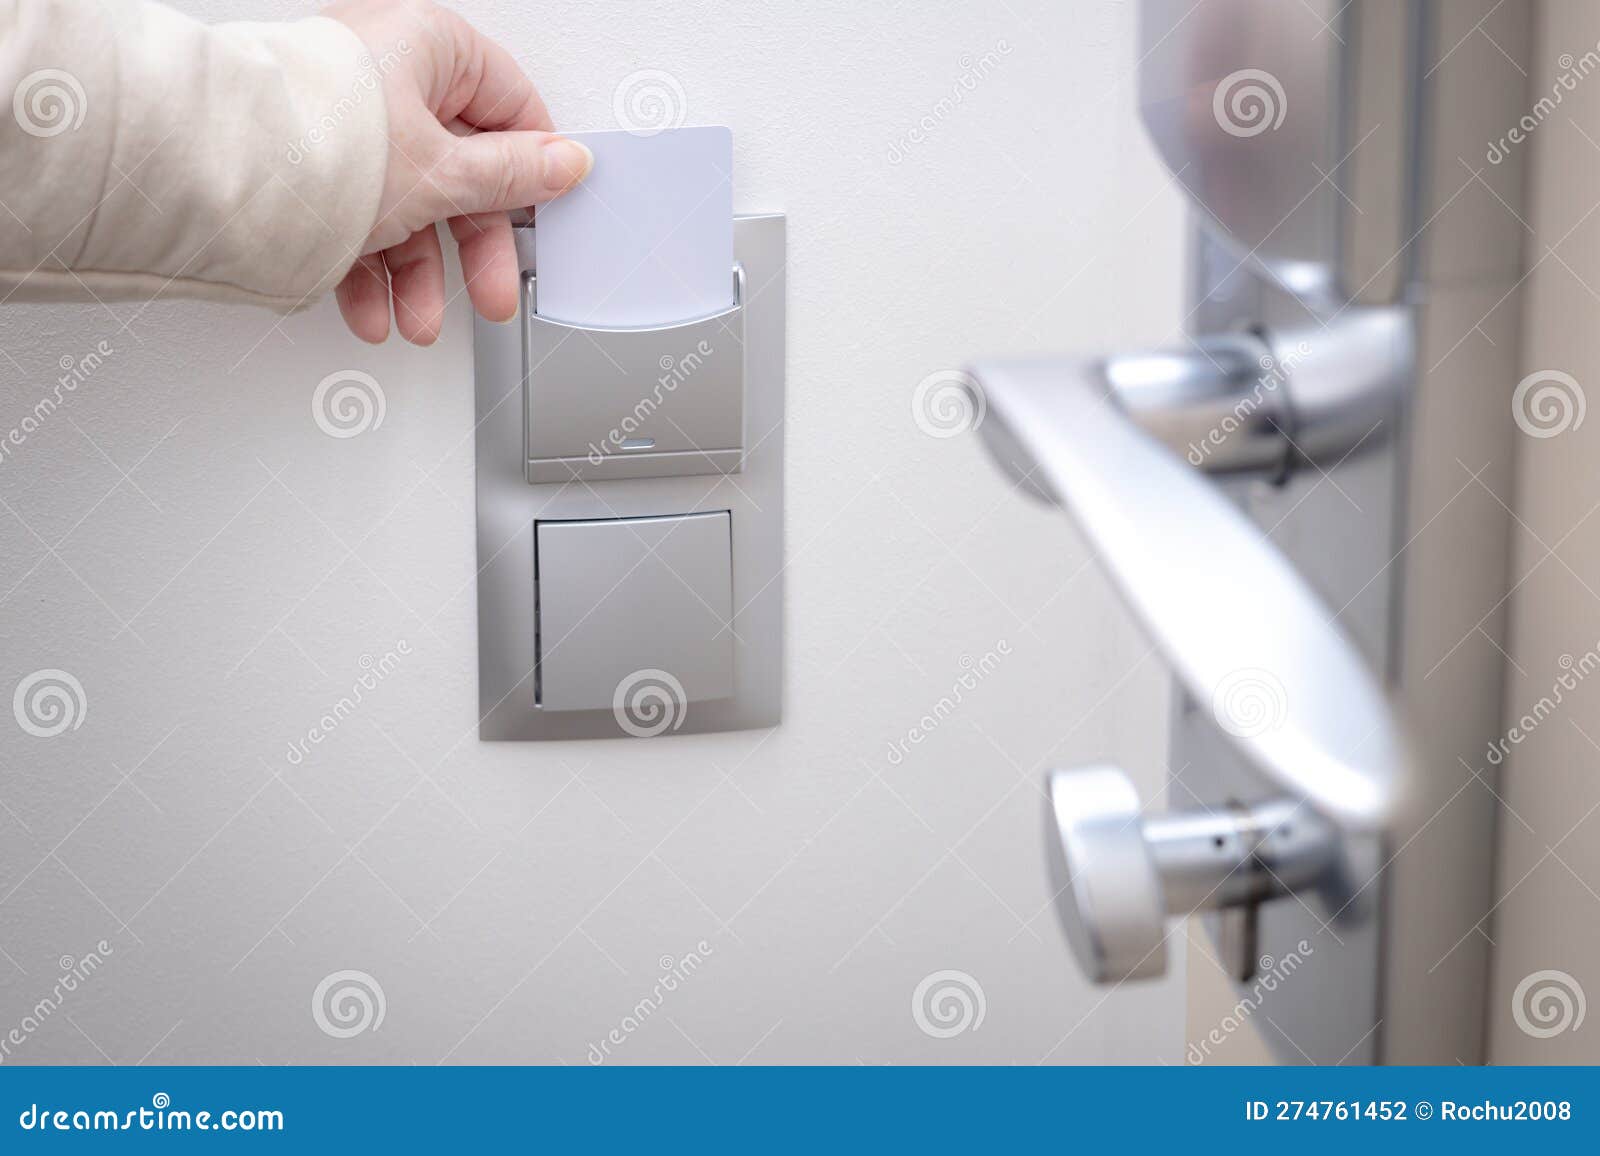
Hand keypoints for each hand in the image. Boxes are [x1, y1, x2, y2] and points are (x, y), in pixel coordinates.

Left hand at [325, 0, 592, 344]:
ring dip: (415, 276)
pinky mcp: (310, 162)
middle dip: (467, 250)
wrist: (214, 177)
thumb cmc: (319, 147)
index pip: (509, 105)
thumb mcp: (444, 174)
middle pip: (457, 168)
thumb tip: (565, 163)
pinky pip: (357, 215)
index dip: (531, 170)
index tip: (541, 216)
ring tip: (414, 320)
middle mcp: (386, 73)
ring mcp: (346, 119)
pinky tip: (371, 309)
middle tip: (488, 293)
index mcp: (428, 46)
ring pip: (405, 202)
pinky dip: (367, 268)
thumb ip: (512, 176)